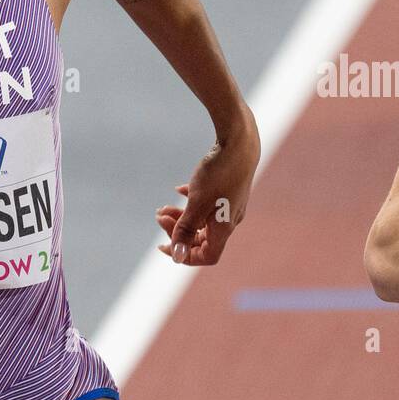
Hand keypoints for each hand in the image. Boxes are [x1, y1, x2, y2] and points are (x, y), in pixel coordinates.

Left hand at [155, 126, 259, 265]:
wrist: (239, 142)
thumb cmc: (218, 174)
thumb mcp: (196, 204)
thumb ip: (185, 230)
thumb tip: (176, 255)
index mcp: (224, 228)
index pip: (206, 256)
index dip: (184, 256)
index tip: (164, 245)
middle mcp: (230, 220)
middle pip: (201, 238)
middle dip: (178, 231)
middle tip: (159, 216)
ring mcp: (230, 205)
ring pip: (202, 220)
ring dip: (181, 216)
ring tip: (163, 207)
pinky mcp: (229, 190)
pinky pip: (207, 203)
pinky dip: (191, 201)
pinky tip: (179, 190)